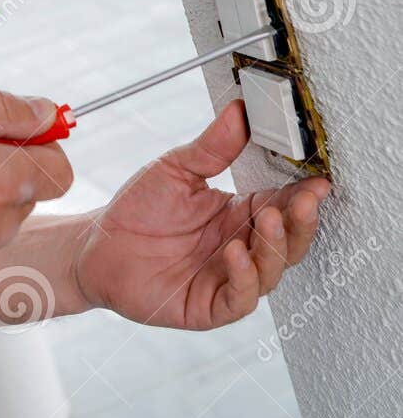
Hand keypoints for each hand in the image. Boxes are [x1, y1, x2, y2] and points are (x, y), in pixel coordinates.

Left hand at [71, 98, 330, 328]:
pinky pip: (239, 298)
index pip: (283, 206)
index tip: (318, 181)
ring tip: (266, 220)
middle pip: (288, 242)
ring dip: (274, 247)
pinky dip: (244, 277)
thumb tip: (240, 111)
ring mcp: (228, 278)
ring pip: (271, 271)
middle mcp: (241, 248)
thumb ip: (211, 147)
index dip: (304, 196)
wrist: (98, 247)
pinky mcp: (210, 306)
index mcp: (239, 214)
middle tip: (303, 201)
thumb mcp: (176, 170)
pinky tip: (235, 252)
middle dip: (301, 222)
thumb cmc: (139, 210)